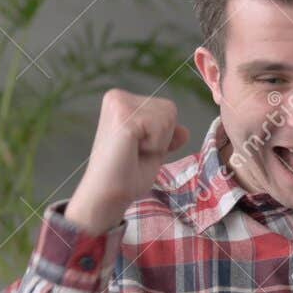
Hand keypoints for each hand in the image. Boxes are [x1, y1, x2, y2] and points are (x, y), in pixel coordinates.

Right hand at [67, 90, 189, 230]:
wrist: (108, 196)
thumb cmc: (126, 176)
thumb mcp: (152, 151)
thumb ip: (167, 136)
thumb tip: (185, 131)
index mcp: (121, 100)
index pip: (167, 108)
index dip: (162, 135)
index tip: (138, 149)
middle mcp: (117, 96)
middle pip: (170, 109)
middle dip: (161, 138)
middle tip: (136, 153)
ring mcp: (119, 104)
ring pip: (168, 117)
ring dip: (158, 142)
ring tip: (134, 152)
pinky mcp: (124, 117)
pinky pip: (161, 126)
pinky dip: (155, 146)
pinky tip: (133, 152)